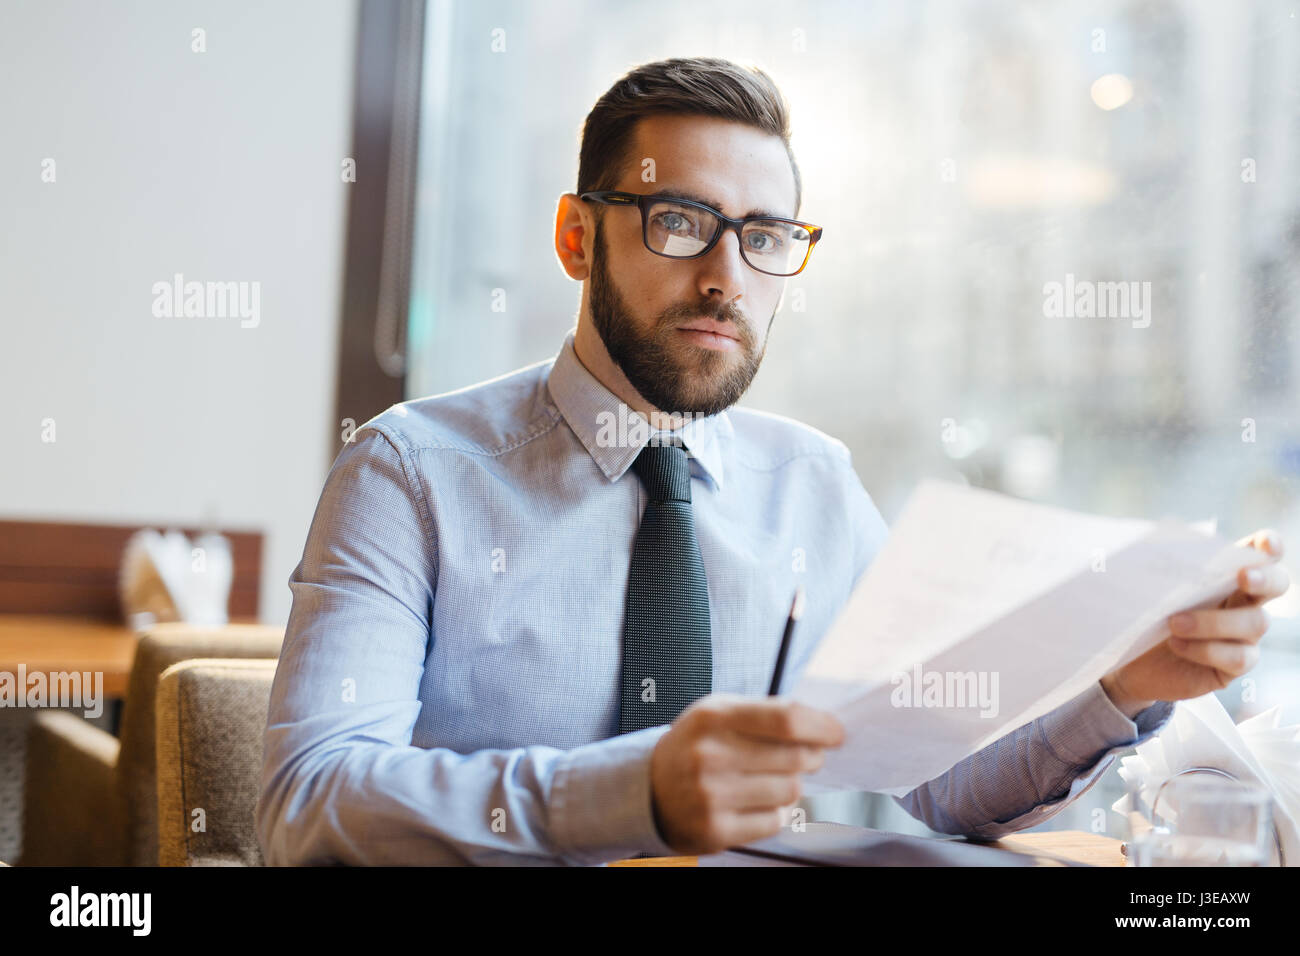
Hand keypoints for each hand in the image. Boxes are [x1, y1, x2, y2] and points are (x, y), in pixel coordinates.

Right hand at [649, 693, 843, 854]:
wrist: (648, 790)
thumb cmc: (697, 745)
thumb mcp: (719, 713)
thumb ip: (767, 713)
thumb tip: (824, 727)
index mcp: (713, 716)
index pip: (785, 719)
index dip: (821, 727)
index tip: (837, 733)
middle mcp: (709, 755)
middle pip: (795, 757)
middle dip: (810, 757)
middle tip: (805, 756)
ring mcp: (711, 796)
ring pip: (790, 791)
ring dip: (790, 785)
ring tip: (767, 779)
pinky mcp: (716, 831)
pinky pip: (775, 821)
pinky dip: (775, 812)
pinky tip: (754, 802)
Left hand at [1100, 529, 1289, 715]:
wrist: (1129, 662)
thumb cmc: (1144, 617)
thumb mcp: (1151, 590)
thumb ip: (1166, 569)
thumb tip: (1159, 543)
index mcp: (1225, 576)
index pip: (1260, 556)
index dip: (1270, 547)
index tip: (1265, 543)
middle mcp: (1244, 602)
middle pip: (1276, 585)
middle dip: (1265, 578)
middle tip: (1244, 577)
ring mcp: (1244, 635)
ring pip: (1255, 622)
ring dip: (1214, 621)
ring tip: (1174, 623)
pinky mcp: (1235, 665)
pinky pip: (1238, 657)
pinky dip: (1206, 649)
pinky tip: (1177, 644)